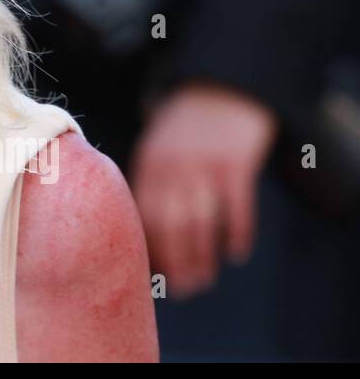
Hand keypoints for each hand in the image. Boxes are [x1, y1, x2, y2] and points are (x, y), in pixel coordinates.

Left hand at [129, 81, 277, 298]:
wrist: (221, 88)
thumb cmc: (186, 131)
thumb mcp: (158, 149)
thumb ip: (151, 185)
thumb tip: (144, 235)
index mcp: (148, 164)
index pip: (142, 213)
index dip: (147, 246)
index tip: (151, 276)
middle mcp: (172, 165)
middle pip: (169, 221)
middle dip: (174, 260)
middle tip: (181, 290)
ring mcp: (203, 163)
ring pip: (200, 218)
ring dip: (201, 254)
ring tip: (203, 280)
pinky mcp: (235, 161)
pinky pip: (236, 204)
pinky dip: (236, 231)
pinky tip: (236, 252)